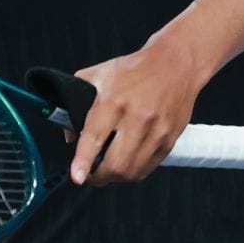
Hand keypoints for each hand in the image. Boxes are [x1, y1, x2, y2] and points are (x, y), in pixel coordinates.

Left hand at [69, 38, 206, 186]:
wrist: (174, 65)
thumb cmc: (133, 70)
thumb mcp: (97, 76)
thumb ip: (77, 101)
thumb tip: (69, 135)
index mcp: (114, 101)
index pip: (95, 137)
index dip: (84, 161)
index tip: (77, 177)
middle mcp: (137, 118)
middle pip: (116, 164)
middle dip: (98, 176)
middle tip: (90, 174)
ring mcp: (156, 132)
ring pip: (132, 171)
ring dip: (116, 177)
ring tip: (107, 168)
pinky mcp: (169, 140)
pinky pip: (148, 169)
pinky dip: (133, 172)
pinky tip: (126, 162)